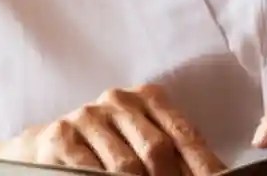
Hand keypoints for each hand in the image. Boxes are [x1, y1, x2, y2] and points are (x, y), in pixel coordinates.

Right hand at [0, 84, 225, 175]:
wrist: (50, 146)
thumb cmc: (110, 146)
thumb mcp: (144, 141)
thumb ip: (176, 155)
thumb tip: (216, 175)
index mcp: (148, 98)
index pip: (185, 135)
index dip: (203, 165)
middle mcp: (119, 100)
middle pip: (158, 149)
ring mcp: (89, 116)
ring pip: (126, 165)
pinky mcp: (62, 136)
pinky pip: (91, 170)